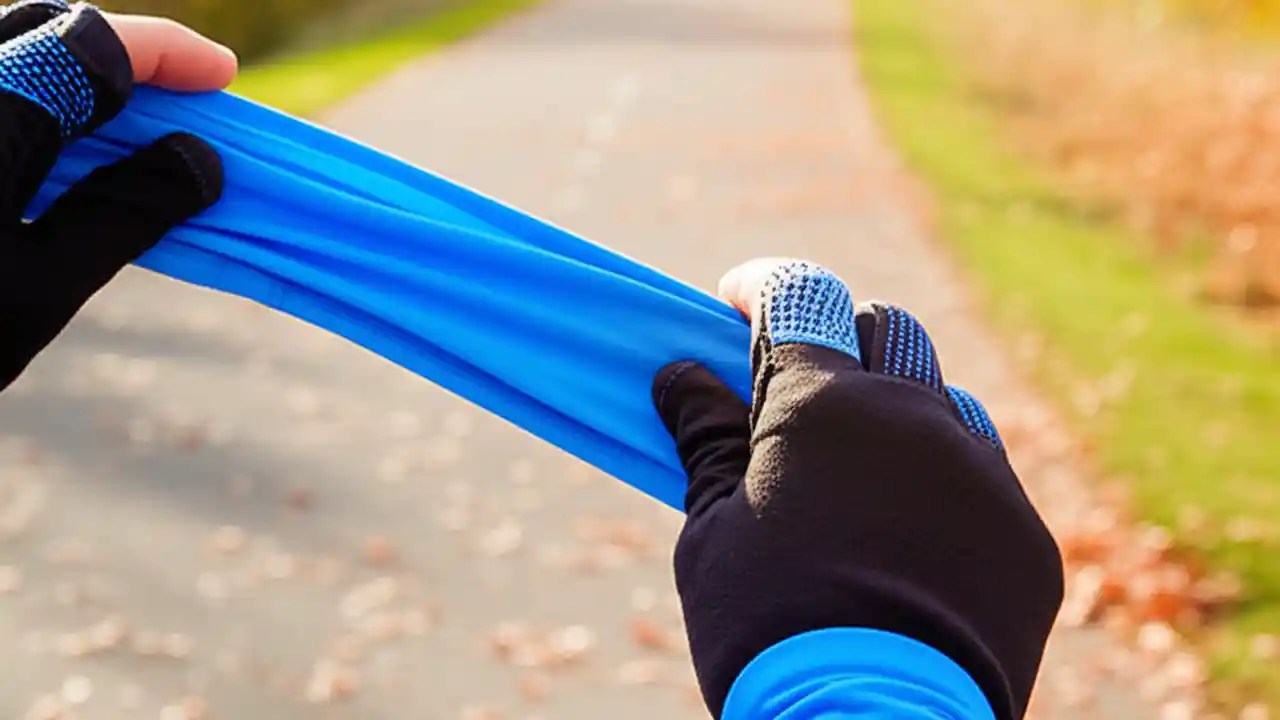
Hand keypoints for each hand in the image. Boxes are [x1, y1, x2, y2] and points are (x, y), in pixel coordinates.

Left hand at [0, 1, 228, 389]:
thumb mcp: (34, 292)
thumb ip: (123, 215)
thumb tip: (200, 159)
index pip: (89, 43)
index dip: (166, 51)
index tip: (221, 79)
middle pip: (41, 28)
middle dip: (119, 57)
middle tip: (174, 110)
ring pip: (3, 56)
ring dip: (73, 85)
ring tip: (124, 141)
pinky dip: (30, 112)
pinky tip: (50, 161)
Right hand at [653, 259, 1063, 718]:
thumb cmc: (767, 629)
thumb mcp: (713, 533)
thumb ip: (707, 442)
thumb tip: (679, 377)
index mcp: (821, 406)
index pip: (801, 295)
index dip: (765, 285)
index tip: (737, 300)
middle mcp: (911, 417)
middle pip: (887, 327)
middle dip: (841, 335)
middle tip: (801, 389)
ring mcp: (979, 471)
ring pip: (943, 394)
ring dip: (900, 404)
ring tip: (862, 467)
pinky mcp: (1023, 530)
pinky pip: (986, 471)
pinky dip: (943, 475)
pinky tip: (912, 534)